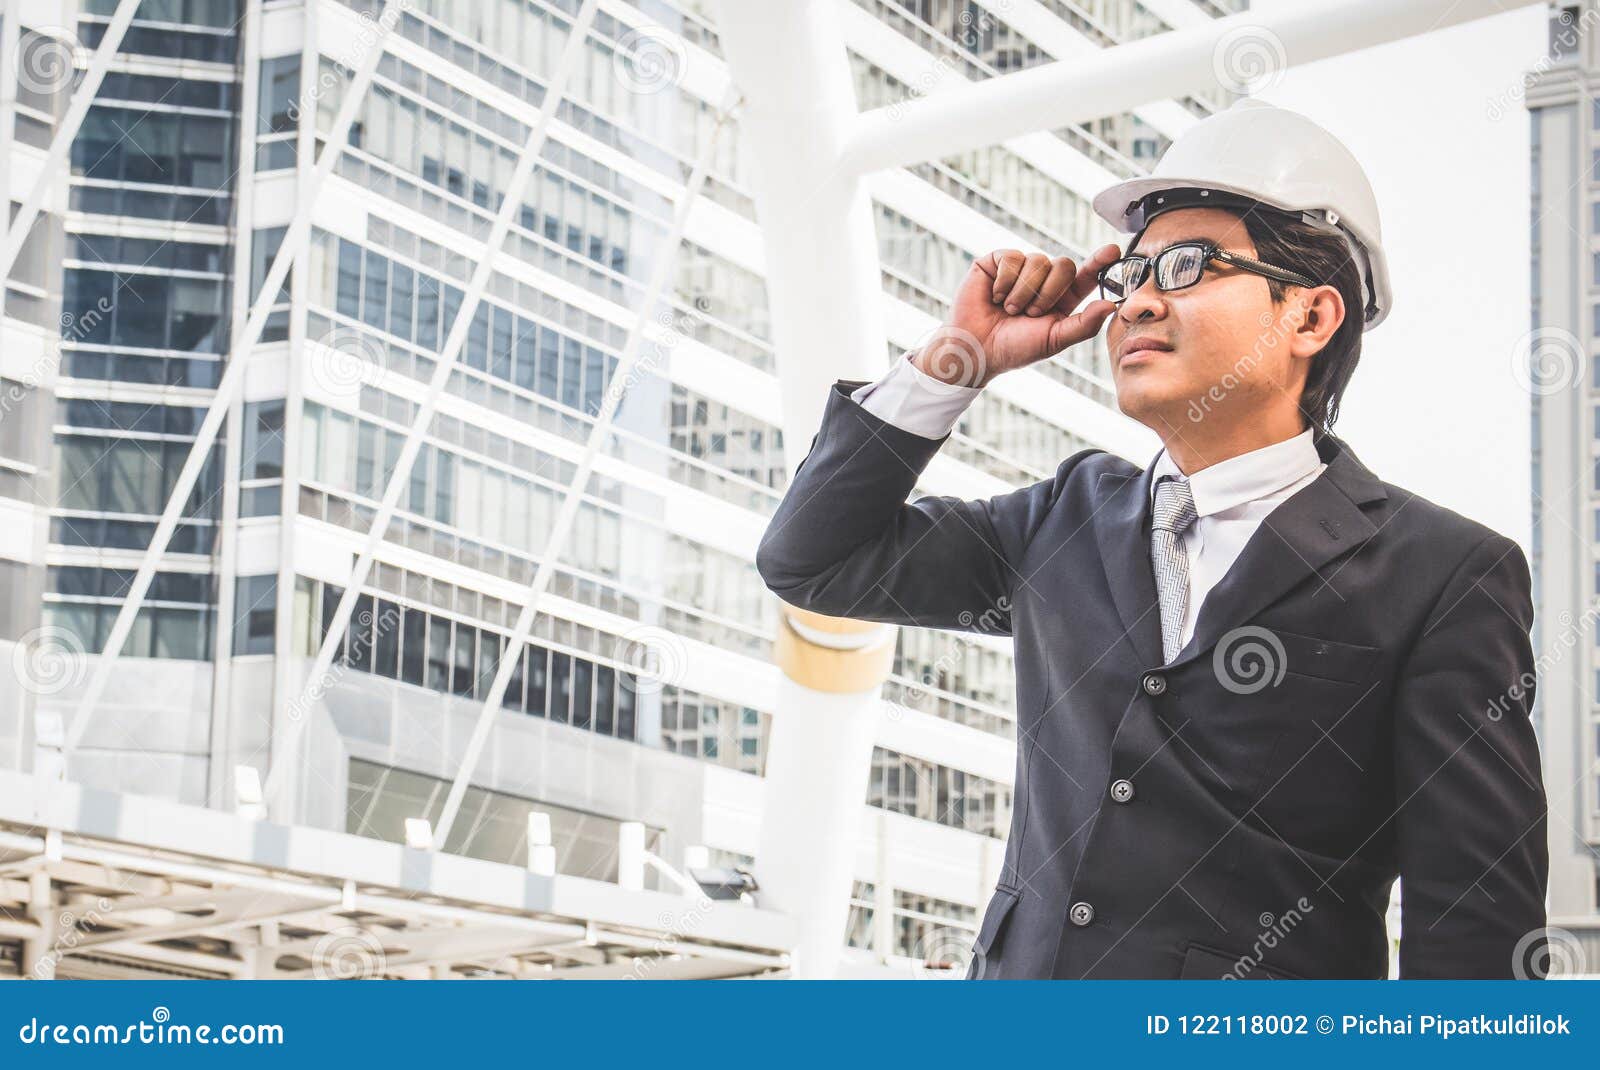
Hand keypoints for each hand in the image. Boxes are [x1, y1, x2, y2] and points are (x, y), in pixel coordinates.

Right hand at [912, 246, 1121, 387]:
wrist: (976, 349)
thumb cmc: (1014, 349)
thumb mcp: (1054, 340)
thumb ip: (1084, 324)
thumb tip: (1111, 306)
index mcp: (1060, 299)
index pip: (1085, 275)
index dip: (1100, 262)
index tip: (1113, 250)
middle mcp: (1042, 281)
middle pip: (1064, 264)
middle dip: (1049, 291)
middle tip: (1030, 313)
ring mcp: (1019, 269)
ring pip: (1038, 261)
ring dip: (1023, 291)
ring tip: (1008, 309)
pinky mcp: (996, 262)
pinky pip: (1012, 257)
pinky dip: (1004, 281)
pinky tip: (994, 296)